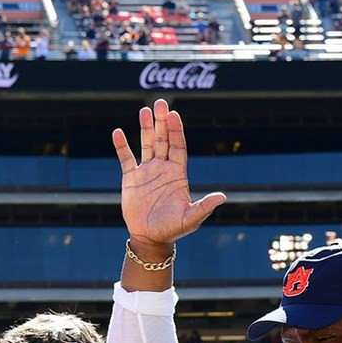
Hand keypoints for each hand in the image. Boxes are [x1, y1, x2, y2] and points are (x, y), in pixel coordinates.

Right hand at [112, 99, 227, 247]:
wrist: (150, 238)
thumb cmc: (173, 229)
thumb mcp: (191, 218)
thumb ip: (204, 207)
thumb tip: (223, 197)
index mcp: (177, 174)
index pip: (178, 146)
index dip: (176, 130)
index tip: (173, 115)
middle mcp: (163, 169)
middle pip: (163, 140)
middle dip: (162, 122)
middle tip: (160, 103)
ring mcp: (146, 172)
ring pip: (146, 144)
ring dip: (145, 128)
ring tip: (144, 110)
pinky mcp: (131, 179)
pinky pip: (126, 158)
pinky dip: (122, 146)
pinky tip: (118, 132)